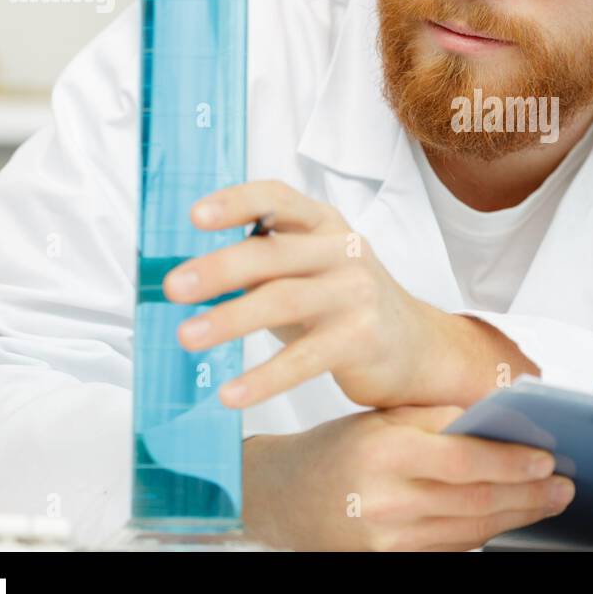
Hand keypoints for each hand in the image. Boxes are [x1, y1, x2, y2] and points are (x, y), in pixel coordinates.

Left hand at [163, 179, 532, 409]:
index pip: (278, 199)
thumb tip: (190, 276)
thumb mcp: (311, 270)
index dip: (236, 202)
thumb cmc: (347, 306)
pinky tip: (230, 394)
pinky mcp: (363, 339)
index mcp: (325, 225)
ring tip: (187, 336)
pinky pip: (304, 359)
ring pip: (283, 301)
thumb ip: (264, 263)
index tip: (195, 217)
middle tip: (173, 288)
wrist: (419, 348)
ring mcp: (356, 294)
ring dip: (229, 319)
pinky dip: (263, 378)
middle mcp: (343, 251)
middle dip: (218, 269)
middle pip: (272, 254)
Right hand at [243, 406, 574, 550]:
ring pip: (468, 531)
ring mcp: (383, 539)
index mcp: (384, 449)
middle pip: (475, 502)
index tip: (547, 459)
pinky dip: (481, 536)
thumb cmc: (335, 449)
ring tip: (543, 503)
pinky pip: (447, 550)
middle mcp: (383, 498)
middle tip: (561, 486)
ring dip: (514, 519)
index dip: (513, 463)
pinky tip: (504, 522)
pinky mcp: (384, 563)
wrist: (281, 495)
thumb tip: (499, 420)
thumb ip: (437, 418)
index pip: (466, 460)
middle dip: (528, 495)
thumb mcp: (381, 418)